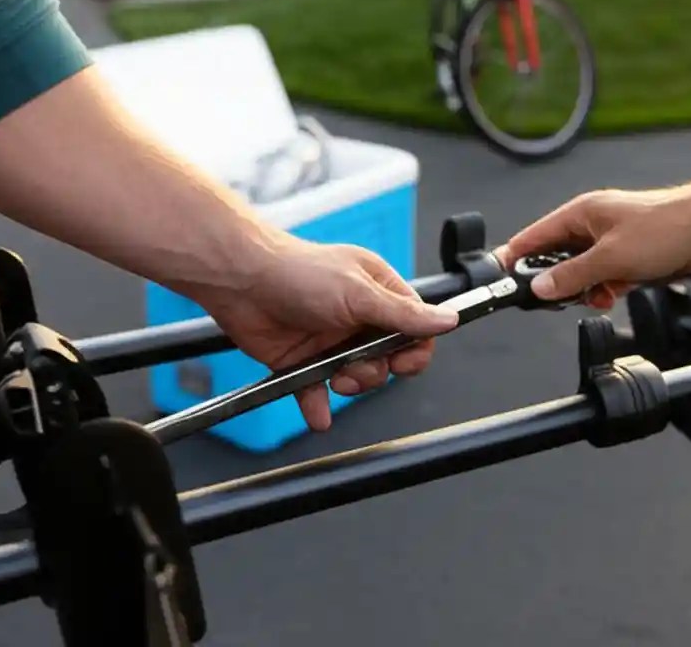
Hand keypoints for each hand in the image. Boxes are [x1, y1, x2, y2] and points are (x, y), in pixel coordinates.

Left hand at [187, 238, 458, 430]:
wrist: (241, 282)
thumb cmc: (298, 273)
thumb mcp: (358, 293)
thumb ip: (403, 314)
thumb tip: (449, 320)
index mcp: (378, 293)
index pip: (415, 328)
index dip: (414, 350)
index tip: (402, 362)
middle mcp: (358, 318)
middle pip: (389, 360)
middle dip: (376, 370)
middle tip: (356, 365)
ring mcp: (331, 341)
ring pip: (358, 378)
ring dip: (349, 384)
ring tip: (332, 375)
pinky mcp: (303, 361)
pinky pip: (317, 392)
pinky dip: (318, 406)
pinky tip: (319, 417)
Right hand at [497, 187, 690, 308]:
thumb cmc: (664, 229)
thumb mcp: (610, 258)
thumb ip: (572, 275)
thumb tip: (539, 288)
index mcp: (579, 214)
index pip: (533, 236)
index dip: (514, 258)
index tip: (500, 278)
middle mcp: (591, 224)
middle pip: (556, 257)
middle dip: (558, 281)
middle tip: (560, 298)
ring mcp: (609, 240)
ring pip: (581, 271)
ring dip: (586, 287)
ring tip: (599, 294)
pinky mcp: (627, 254)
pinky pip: (604, 276)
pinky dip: (606, 287)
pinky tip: (615, 293)